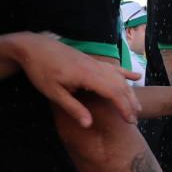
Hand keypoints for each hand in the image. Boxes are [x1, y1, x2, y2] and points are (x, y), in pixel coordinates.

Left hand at [11, 32, 139, 126]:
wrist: (34, 47)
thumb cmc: (41, 71)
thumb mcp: (53, 92)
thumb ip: (73, 108)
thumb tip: (88, 124)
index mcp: (87, 76)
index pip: (114, 93)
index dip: (124, 107)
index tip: (130, 121)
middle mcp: (96, 68)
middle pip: (120, 86)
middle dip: (130, 103)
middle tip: (135, 119)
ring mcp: (95, 63)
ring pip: (120, 77)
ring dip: (130, 91)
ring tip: (137, 105)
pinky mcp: (92, 60)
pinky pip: (113, 68)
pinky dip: (126, 73)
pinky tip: (136, 76)